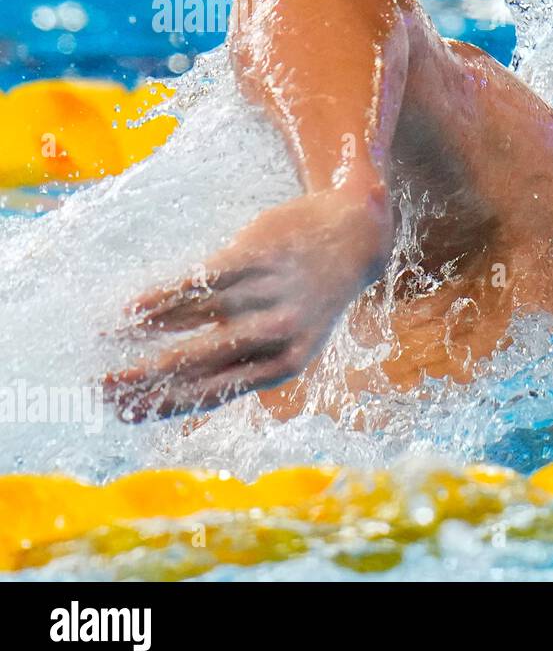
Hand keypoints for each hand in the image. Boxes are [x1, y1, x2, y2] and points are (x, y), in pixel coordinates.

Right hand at [104, 184, 392, 421]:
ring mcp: (269, 293)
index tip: (122, 414)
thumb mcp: (291, 337)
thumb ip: (242, 360)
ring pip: (193, 317)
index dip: (164, 405)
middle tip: (99, 390)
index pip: (214, 392)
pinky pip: (203, 279)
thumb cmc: (310, 296)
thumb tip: (174, 385)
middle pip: (197, 362)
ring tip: (102, 339)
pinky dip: (165, 295)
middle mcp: (278, 332)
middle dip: (143, 379)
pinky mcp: (260, 256)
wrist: (356, 237)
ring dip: (141, 331)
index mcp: (284, 363)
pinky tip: (132, 308)